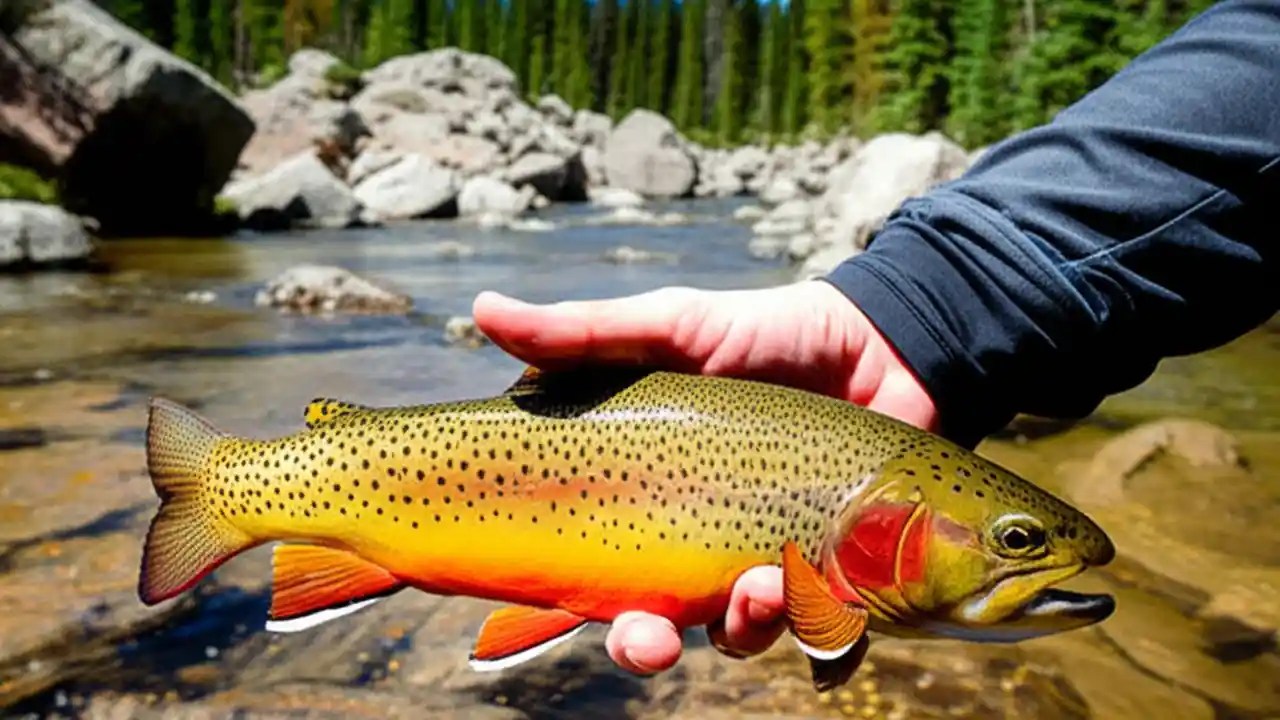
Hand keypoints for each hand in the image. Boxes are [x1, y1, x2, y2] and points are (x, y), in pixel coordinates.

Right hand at [471, 280, 936, 673]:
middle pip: (655, 625)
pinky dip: (820, 624)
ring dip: (743, 625)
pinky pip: (823, 625)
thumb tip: (480, 308)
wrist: (875, 338)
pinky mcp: (838, 571)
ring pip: (739, 632)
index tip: (556, 612)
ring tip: (763, 582)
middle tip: (647, 639)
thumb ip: (584, 333)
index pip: (592, 571)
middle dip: (643, 646)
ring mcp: (768, 560)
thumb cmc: (761, 333)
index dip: (568, 606)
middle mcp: (701, 546)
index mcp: (649, 501)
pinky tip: (823, 591)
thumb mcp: (670, 327)